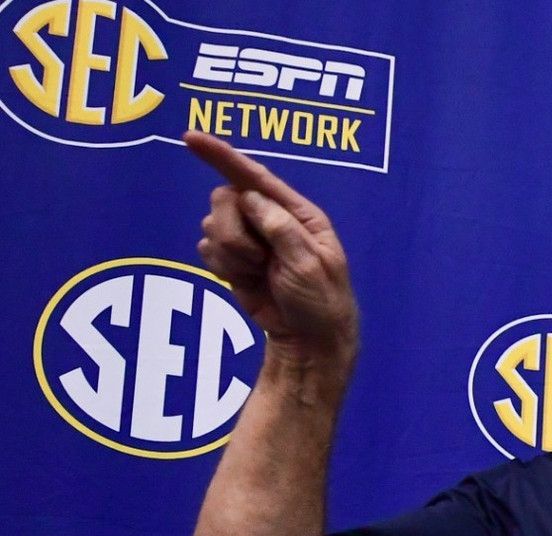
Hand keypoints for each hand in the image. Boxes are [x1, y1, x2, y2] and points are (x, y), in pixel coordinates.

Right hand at [186, 131, 357, 365]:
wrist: (307, 340)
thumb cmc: (320, 303)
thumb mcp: (309, 266)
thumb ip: (281, 229)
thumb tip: (251, 198)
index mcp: (299, 214)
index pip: (255, 177)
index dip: (222, 157)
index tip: (190, 138)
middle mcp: (270, 218)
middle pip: (224, 200)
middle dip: (233, 232)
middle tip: (258, 261)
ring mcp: (250, 237)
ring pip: (211, 225)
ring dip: (231, 255)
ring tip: (258, 274)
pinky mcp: (232, 258)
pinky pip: (207, 249)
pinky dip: (222, 267)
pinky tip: (245, 281)